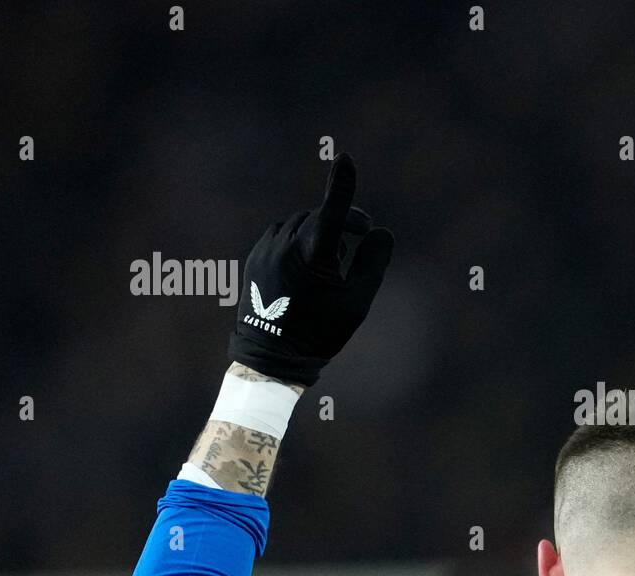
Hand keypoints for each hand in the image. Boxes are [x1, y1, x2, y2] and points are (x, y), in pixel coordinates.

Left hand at [227, 153, 394, 385]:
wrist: (270, 357)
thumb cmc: (320, 332)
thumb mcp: (357, 302)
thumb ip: (372, 263)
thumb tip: (381, 232)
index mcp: (311, 254)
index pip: (332, 211)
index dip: (342, 185)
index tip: (346, 158)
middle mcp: (284, 245)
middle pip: (319, 217)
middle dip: (342, 222)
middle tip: (361, 236)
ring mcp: (265, 249)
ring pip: (299, 224)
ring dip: (319, 232)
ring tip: (334, 261)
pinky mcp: (254, 257)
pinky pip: (281, 235)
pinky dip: (299, 241)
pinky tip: (308, 267)